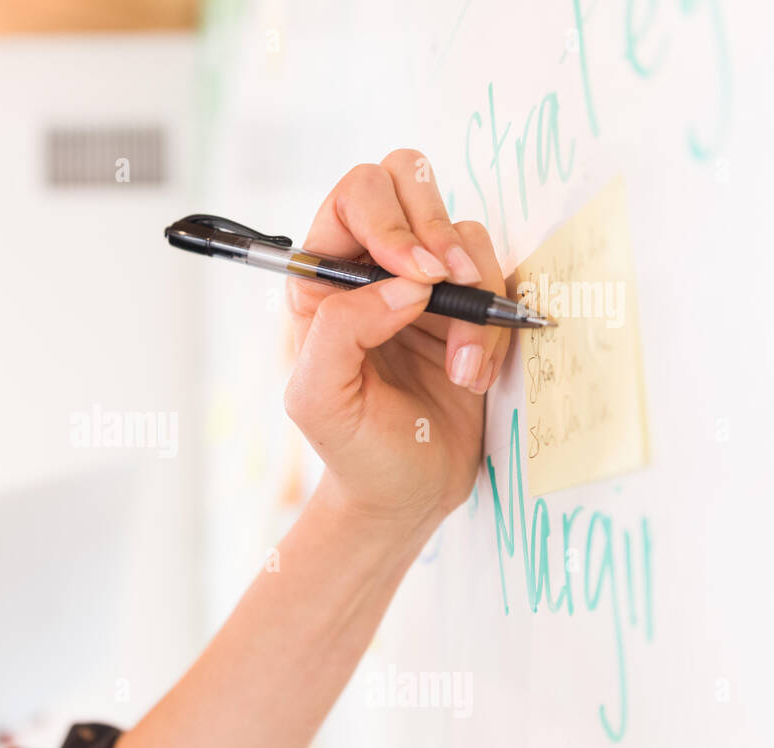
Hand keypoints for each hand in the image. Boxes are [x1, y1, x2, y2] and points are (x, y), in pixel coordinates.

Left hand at [283, 150, 509, 530]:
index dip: (388, 222)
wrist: (405, 495)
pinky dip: (496, 325)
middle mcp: (370, 270)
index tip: (416, 276)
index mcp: (320, 280)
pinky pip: (498, 279)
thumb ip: (342, 330)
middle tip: (448, 285)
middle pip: (406, 180)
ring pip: (463, 233)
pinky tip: (472, 375)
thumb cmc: (354, 450)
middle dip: (436, 230)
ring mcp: (425, 285)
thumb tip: (405, 283)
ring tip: (461, 367)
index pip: (352, 199)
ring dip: (472, 296)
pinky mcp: (469, 309)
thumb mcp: (320, 399)